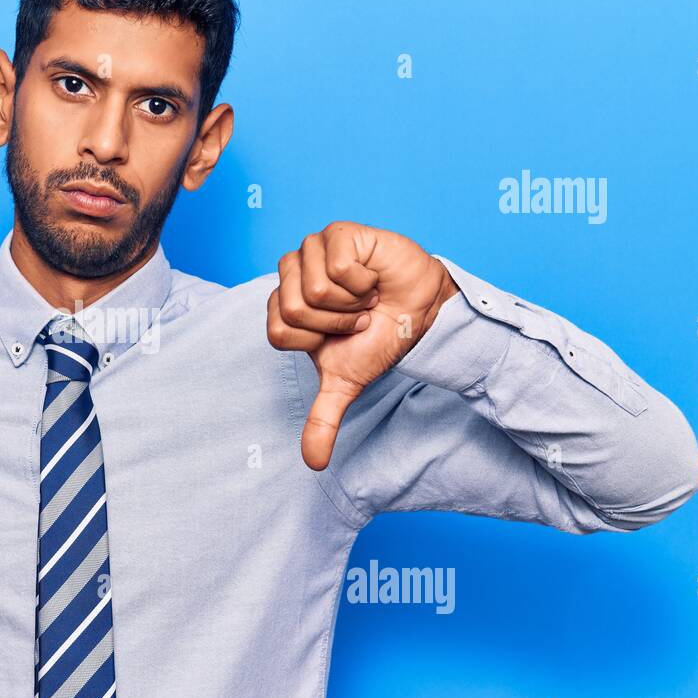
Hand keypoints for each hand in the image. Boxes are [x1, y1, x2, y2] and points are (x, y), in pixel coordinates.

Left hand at [267, 221, 459, 470]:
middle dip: (334, 323)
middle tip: (355, 317)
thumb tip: (313, 464)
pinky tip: (372, 279)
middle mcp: (291, 273)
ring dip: (349, 304)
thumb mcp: (347, 383)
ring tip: (364, 298)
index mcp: (282, 305)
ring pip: (312, 290)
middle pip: (292, 310)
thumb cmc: (378, 338)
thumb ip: (323, 419)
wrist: (421, 315)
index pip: (277, 331)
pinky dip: (362, 282)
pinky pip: (336, 266)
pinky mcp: (338, 234)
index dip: (316, 341)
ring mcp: (312, 249)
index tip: (340, 335)